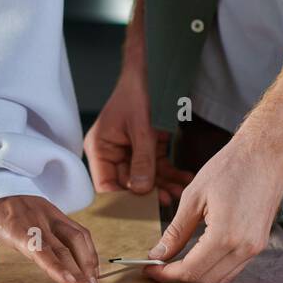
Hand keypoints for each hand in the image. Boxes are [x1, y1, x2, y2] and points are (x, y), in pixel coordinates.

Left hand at [0, 195, 99, 282]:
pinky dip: (89, 250)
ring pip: (77, 237)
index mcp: (15, 226)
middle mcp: (37, 220)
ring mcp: (51, 215)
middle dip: (79, 273)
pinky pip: (79, 231)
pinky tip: (92, 269)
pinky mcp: (59, 214)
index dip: (55, 265)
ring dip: (89, 262)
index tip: (69, 282)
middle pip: (63, 248)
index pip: (38, 248)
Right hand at [84, 67, 192, 205]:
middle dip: (147, 194)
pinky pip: (156, 167)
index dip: (120, 200)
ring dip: (162, 185)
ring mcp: (128, 152)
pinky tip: (183, 179)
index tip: (139, 211)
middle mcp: (111, 154)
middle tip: (166, 203)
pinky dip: (170, 173)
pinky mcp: (144, 149)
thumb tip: (141, 191)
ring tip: (179, 193)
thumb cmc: (135, 93)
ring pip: (145, 178)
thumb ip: (142, 160)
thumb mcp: (140, 127)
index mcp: (99, 149)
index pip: (105, 184)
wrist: (147, 72)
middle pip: (127, 184)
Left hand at [146, 133, 282, 282]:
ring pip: (220, 280)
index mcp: (224, 236)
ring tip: (172, 268)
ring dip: (194, 279)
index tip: (148, 269)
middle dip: (177, 281)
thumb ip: (176, 231)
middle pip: (204, 281)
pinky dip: (212, 271)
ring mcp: (255, 248)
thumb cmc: (229, 168)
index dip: (165, 275)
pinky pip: (233, 269)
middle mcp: (244, 248)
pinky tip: (195, 260)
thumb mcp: (193, 197)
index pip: (190, 271)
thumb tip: (158, 254)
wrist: (265, 153)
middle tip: (156, 271)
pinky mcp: (259, 244)